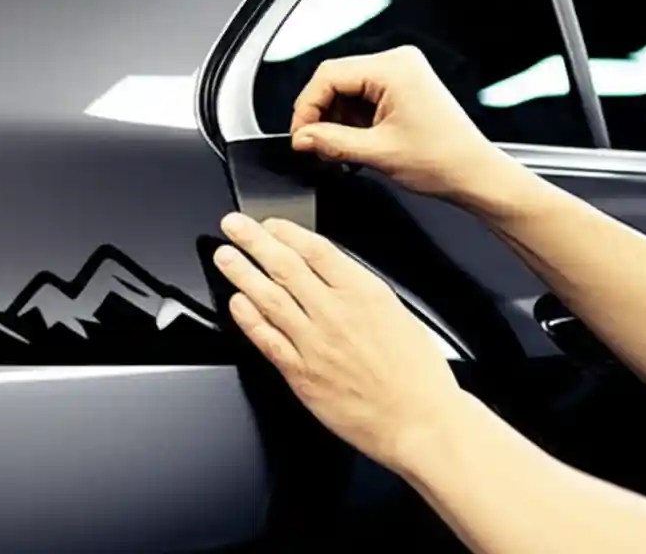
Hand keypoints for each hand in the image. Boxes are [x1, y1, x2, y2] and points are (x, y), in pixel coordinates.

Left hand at [213, 211, 467, 472]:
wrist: (420, 423)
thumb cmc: (418, 376)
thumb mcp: (400, 315)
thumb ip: (362, 293)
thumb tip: (334, 274)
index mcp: (364, 293)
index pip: (315, 249)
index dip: (286, 232)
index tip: (270, 223)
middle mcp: (335, 313)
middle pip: (285, 266)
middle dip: (253, 241)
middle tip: (233, 225)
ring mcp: (314, 343)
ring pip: (268, 298)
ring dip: (242, 273)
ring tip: (225, 256)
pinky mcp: (301, 374)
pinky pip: (266, 339)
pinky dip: (247, 318)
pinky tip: (236, 303)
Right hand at [290, 45, 515, 202]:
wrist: (475, 174)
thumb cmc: (444, 160)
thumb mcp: (377, 153)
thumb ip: (331, 142)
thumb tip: (301, 138)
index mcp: (394, 68)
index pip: (328, 75)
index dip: (306, 107)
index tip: (299, 135)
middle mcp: (398, 64)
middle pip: (335, 80)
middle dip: (320, 115)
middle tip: (312, 145)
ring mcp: (401, 75)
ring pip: (346, 91)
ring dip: (334, 120)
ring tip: (335, 149)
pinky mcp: (402, 89)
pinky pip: (361, 98)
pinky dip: (350, 121)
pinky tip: (350, 143)